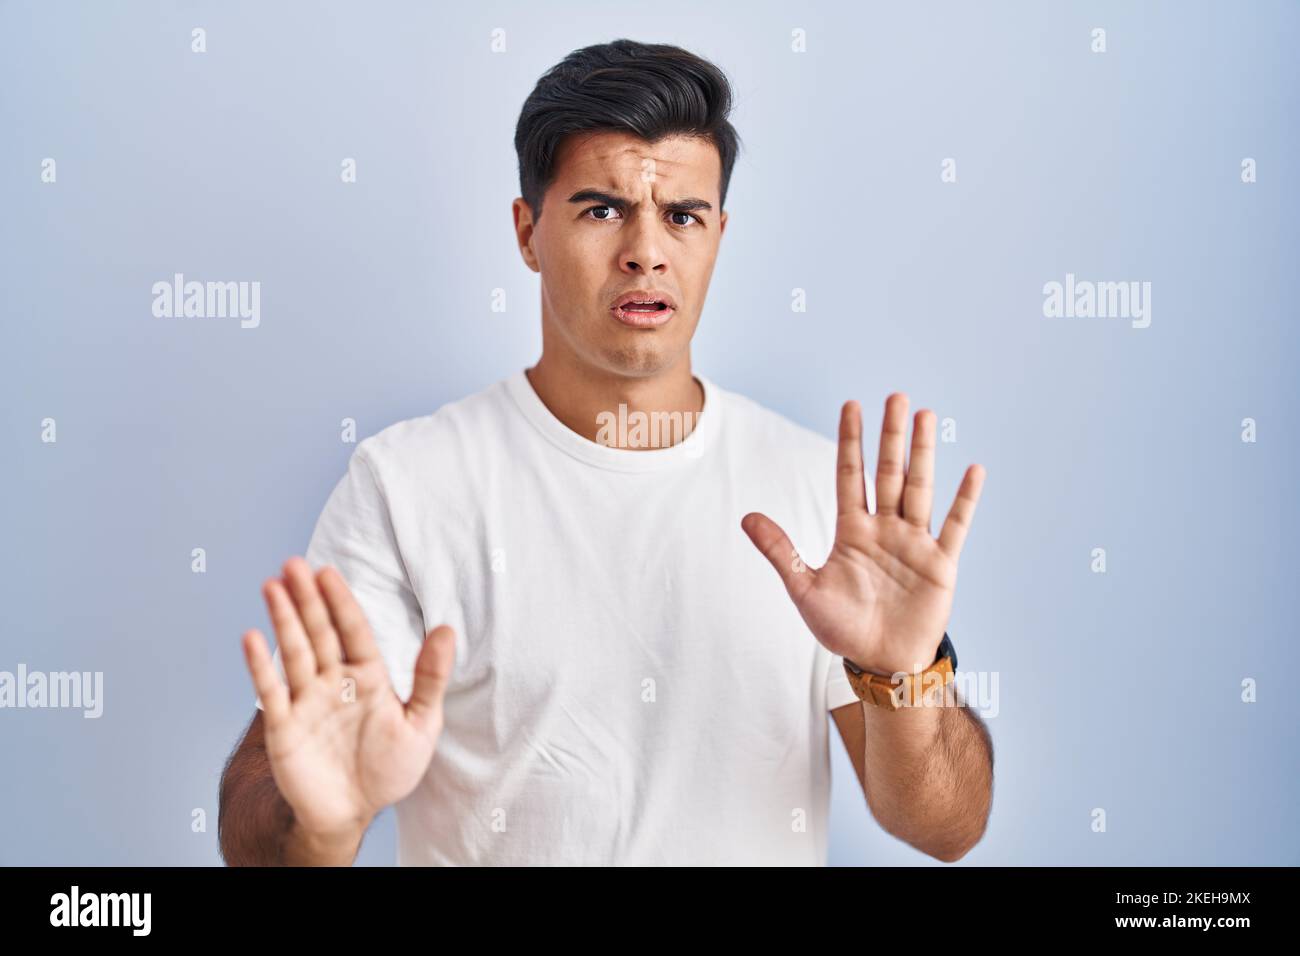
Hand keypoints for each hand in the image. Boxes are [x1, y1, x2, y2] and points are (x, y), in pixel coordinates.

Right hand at [240, 556, 455, 840]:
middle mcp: (334, 682)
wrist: (353, 812)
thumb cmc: (388, 769)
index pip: (354, 630)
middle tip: (293, 564)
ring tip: (272, 586)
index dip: (341, 602)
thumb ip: (431, 677)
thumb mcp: (421, 724)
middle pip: (320, 633)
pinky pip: (271, 692)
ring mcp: (307, 702)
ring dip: (284, 620)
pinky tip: (252, 637)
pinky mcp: (284, 727)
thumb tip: (448, 629)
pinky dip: (261, 666)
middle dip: (307, 599)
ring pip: (295, 653)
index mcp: (368, 676)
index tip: (328, 572)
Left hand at [742, 394, 984, 676]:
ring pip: (920, 488)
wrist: (880, 664)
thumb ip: (782, 551)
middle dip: (891, 436)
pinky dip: (965, 499)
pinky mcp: (941, 564)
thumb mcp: (805, 588)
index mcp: (852, 531)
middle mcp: (885, 529)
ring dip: (923, 454)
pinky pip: (955, 526)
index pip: (851, 475)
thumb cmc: (842, 628)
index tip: (852, 405)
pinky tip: (972, 469)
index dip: (851, 441)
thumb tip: (746, 517)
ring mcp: (914, 543)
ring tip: (926, 416)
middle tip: (896, 396)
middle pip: (889, 472)